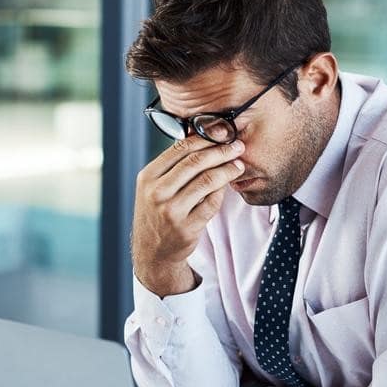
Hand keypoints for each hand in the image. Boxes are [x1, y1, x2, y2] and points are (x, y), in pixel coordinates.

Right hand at [131, 137, 245, 296]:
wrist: (152, 251)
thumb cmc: (156, 213)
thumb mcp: (153, 187)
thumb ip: (173, 165)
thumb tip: (201, 136)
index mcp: (148, 177)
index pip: (181, 148)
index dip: (206, 138)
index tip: (223, 135)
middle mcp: (157, 193)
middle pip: (196, 161)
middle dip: (221, 151)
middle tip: (238, 146)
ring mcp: (171, 212)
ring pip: (207, 181)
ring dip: (228, 170)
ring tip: (238, 165)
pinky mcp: (186, 228)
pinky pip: (212, 203)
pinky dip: (223, 191)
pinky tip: (228, 185)